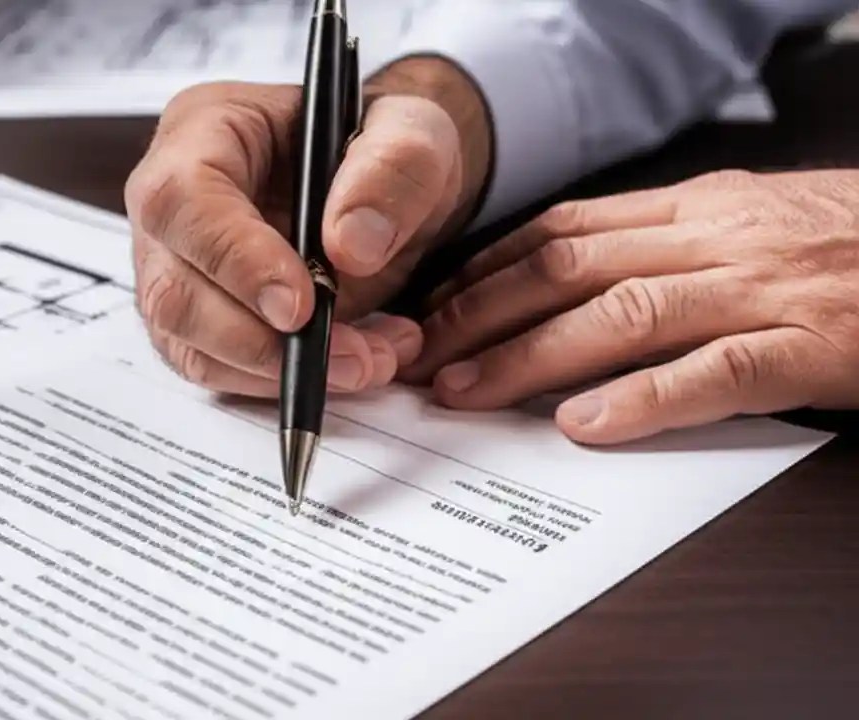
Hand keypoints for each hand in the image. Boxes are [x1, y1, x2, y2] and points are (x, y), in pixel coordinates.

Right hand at [125, 57, 491, 397]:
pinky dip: (282, 383)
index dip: (235, 260)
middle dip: (262, 341)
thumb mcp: (415, 131)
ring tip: (370, 360)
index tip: (301, 305)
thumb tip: (352, 246)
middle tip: (354, 355)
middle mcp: (172, 203)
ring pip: (189, 344)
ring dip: (279, 372)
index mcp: (205, 129)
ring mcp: (176, 267)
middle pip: (172, 289)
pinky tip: (350, 363)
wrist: (385, 189)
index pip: (183, 199)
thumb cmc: (381, 148)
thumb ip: (395, 167)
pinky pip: (216, 371)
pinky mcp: (197, 321)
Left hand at [406, 169, 858, 444]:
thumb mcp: (747, 220)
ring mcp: (761, 289)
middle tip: (423, 359)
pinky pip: (713, 371)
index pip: (561, 229)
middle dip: (481, 316)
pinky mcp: (810, 344)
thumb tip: (569, 275)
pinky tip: (585, 426)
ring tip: (468, 393)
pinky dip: (643, 399)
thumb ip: (663, 243)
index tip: (435, 307)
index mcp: (696, 208)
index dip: (486, 270)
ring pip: (619, 314)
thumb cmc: (849, 242)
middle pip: (567, 269)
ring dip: (530, 356)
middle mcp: (714, 239)